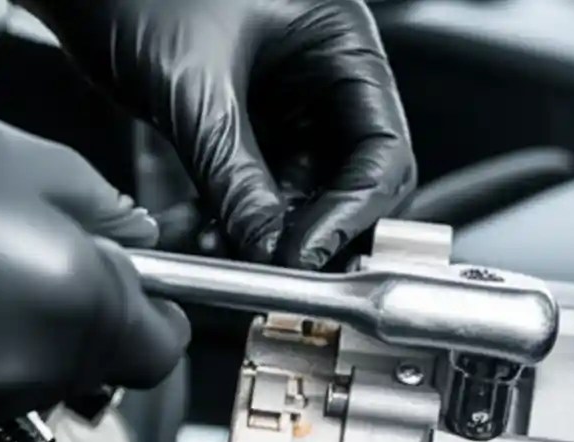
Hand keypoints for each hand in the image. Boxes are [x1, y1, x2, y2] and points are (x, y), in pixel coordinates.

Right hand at [0, 109, 188, 433]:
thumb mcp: (16, 161)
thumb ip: (97, 205)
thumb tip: (134, 235)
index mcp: (80, 305)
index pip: (165, 345)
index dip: (155, 310)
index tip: (134, 282)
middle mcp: (30, 369)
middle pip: (100, 365)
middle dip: (84, 317)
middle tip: (37, 260)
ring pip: (34, 380)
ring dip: (24, 337)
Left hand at [26, 0, 415, 268]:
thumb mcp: (191, 85)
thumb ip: (233, 172)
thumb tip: (266, 247)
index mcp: (341, 42)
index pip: (382, 146)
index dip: (354, 208)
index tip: (311, 254)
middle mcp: (323, 73)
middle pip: (351, 176)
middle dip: (315, 226)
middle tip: (282, 267)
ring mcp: (284, 100)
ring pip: (301, 189)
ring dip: (269, 231)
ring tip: (232, 255)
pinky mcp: (243, 122)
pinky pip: (256, 184)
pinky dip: (236, 216)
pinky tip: (209, 236)